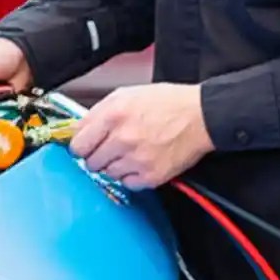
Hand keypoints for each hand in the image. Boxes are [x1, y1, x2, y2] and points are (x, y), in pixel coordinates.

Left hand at [70, 83, 214, 190]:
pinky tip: (140, 162)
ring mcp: (136, 159)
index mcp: (113, 115)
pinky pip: (127, 183)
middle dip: (97, 156)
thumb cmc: (167, 103)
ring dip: (114, 166)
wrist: (200, 116)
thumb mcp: (126, 95)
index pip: (78, 143)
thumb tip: (79, 129)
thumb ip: (99, 113)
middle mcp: (122, 138)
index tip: (84, 147)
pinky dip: (131, 176)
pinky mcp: (151, 175)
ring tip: (130, 152)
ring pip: (108, 174)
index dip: (81, 146)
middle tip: (109, 149)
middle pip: (91, 161)